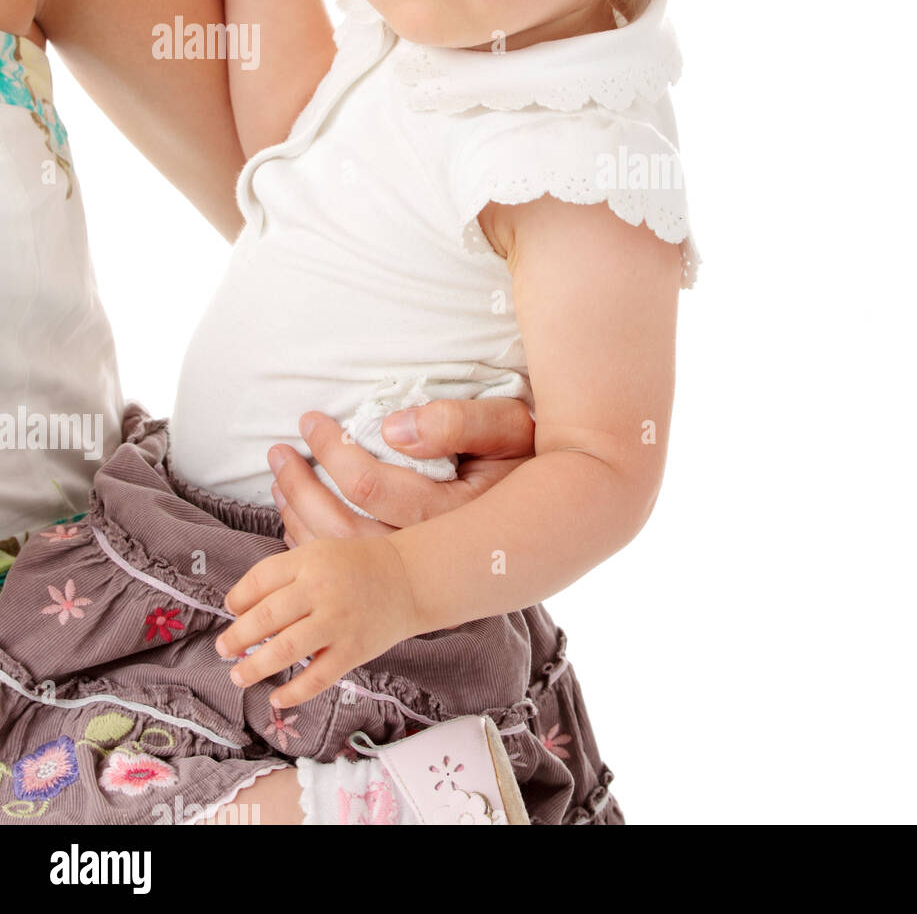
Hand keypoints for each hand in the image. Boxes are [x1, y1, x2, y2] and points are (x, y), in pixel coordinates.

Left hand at [216, 535, 418, 709]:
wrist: (409, 578)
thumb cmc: (356, 567)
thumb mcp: (320, 553)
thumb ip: (283, 573)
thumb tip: (238, 607)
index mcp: (310, 560)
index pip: (260, 580)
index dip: (238, 599)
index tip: (230, 611)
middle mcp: (322, 590)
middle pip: (266, 617)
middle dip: (237, 638)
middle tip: (223, 649)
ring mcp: (338, 622)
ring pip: (285, 650)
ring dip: (254, 667)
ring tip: (238, 676)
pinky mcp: (354, 650)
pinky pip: (317, 678)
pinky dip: (293, 692)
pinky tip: (277, 698)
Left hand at [271, 402, 535, 544]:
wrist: (561, 502)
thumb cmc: (528, 452)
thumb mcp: (506, 424)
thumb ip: (458, 421)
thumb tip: (393, 428)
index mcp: (449, 513)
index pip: (368, 484)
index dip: (331, 450)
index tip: (311, 420)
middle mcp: (429, 550)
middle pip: (341, 527)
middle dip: (301, 487)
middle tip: (278, 452)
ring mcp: (418, 570)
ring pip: (338, 554)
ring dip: (298, 517)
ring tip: (280, 480)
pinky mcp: (410, 574)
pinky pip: (346, 568)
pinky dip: (311, 544)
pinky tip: (298, 515)